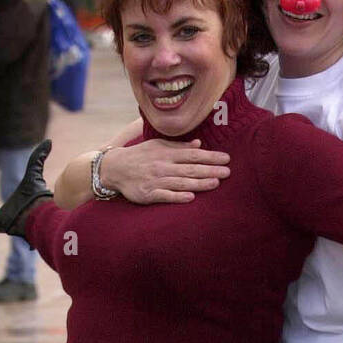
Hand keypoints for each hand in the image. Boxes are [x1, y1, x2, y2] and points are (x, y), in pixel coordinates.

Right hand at [102, 138, 229, 203]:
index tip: (226, 159)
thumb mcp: (158, 146)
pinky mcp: (148, 194)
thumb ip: (178, 147)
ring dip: (198, 183)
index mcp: (166, 153)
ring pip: (181, 182)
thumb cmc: (140, 156)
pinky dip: (177, 197)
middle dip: (210, 170)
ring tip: (215, 183)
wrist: (114, 168)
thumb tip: (199, 144)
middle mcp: (163, 166)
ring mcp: (156, 180)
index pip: (192, 155)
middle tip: (228, 172)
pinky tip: (191, 197)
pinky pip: (165, 196)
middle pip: (190, 168)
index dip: (210, 157)